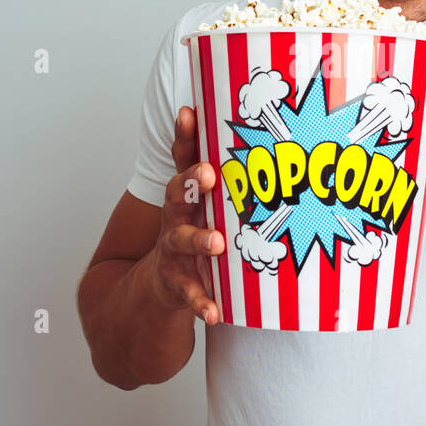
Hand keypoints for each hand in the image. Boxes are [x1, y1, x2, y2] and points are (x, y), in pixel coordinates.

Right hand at [144, 106, 223, 325]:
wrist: (161, 282)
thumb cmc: (195, 230)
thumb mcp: (207, 202)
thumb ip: (228, 174)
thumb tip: (264, 136)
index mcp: (187, 194)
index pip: (182, 159)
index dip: (184, 136)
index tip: (188, 114)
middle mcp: (175, 217)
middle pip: (177, 194)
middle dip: (191, 182)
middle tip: (207, 174)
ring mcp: (173, 250)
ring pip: (181, 241)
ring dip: (199, 240)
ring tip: (216, 243)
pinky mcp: (177, 282)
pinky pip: (189, 292)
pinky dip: (201, 302)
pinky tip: (213, 311)